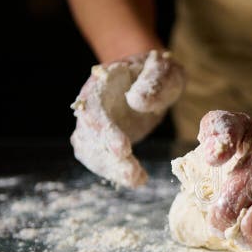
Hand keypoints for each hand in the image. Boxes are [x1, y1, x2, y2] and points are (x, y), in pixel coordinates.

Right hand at [70, 50, 184, 187]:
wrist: (151, 78)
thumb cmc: (158, 72)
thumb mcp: (163, 71)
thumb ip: (153, 82)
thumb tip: (136, 101)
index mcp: (101, 85)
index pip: (94, 108)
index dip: (105, 130)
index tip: (123, 149)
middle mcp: (91, 106)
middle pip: (89, 136)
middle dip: (110, 158)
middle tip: (134, 174)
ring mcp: (95, 125)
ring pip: (90, 152)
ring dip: (111, 169)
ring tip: (138, 180)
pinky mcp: (103, 140)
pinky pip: (99, 159)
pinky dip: (114, 172)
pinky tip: (135, 179)